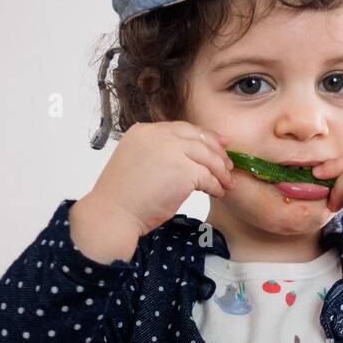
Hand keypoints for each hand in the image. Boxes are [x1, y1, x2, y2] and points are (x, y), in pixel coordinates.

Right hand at [70, 121, 235, 263]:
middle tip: (228, 165)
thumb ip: (156, 152)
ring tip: (226, 183)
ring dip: (220, 172)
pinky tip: (217, 193)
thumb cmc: (122, 197)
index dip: (205, 136)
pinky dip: (215, 186)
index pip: (182, 129)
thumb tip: (183, 156)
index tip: (220, 143)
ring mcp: (171, 152)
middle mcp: (158, 136)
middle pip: (198, 138)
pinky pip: (208, 177)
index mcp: (144, 131)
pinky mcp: (182, 171)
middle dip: (217, 152)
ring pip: (207, 157)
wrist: (113, 213)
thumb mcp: (135, 160)